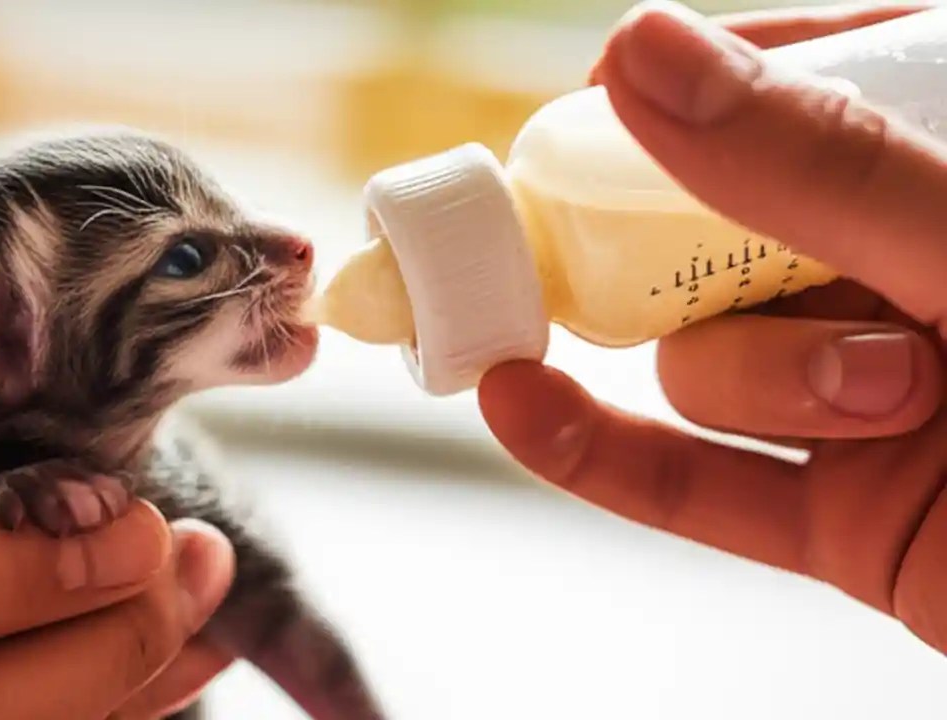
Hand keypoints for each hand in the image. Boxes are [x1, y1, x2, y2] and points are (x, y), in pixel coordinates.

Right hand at [480, 1, 946, 650]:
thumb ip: (825, 162)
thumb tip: (645, 53)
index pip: (816, 85)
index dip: (702, 82)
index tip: (608, 87)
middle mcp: (916, 285)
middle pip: (729, 237)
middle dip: (691, 253)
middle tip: (624, 241)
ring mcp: (874, 409)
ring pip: (716, 364)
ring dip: (749, 377)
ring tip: (877, 400)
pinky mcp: (847, 522)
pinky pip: (695, 486)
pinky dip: (601, 455)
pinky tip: (523, 405)